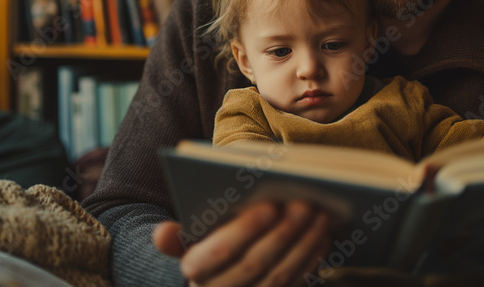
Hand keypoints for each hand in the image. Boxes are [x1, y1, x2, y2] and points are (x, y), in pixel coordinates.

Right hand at [153, 199, 330, 286]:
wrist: (220, 282)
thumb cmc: (208, 248)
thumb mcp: (189, 241)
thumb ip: (178, 235)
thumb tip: (162, 234)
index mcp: (194, 270)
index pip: (219, 252)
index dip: (245, 229)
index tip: (270, 204)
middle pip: (255, 264)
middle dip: (283, 233)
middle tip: (305, 203)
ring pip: (279, 278)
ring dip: (303, 245)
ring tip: (321, 215)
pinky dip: (310, 262)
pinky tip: (321, 238)